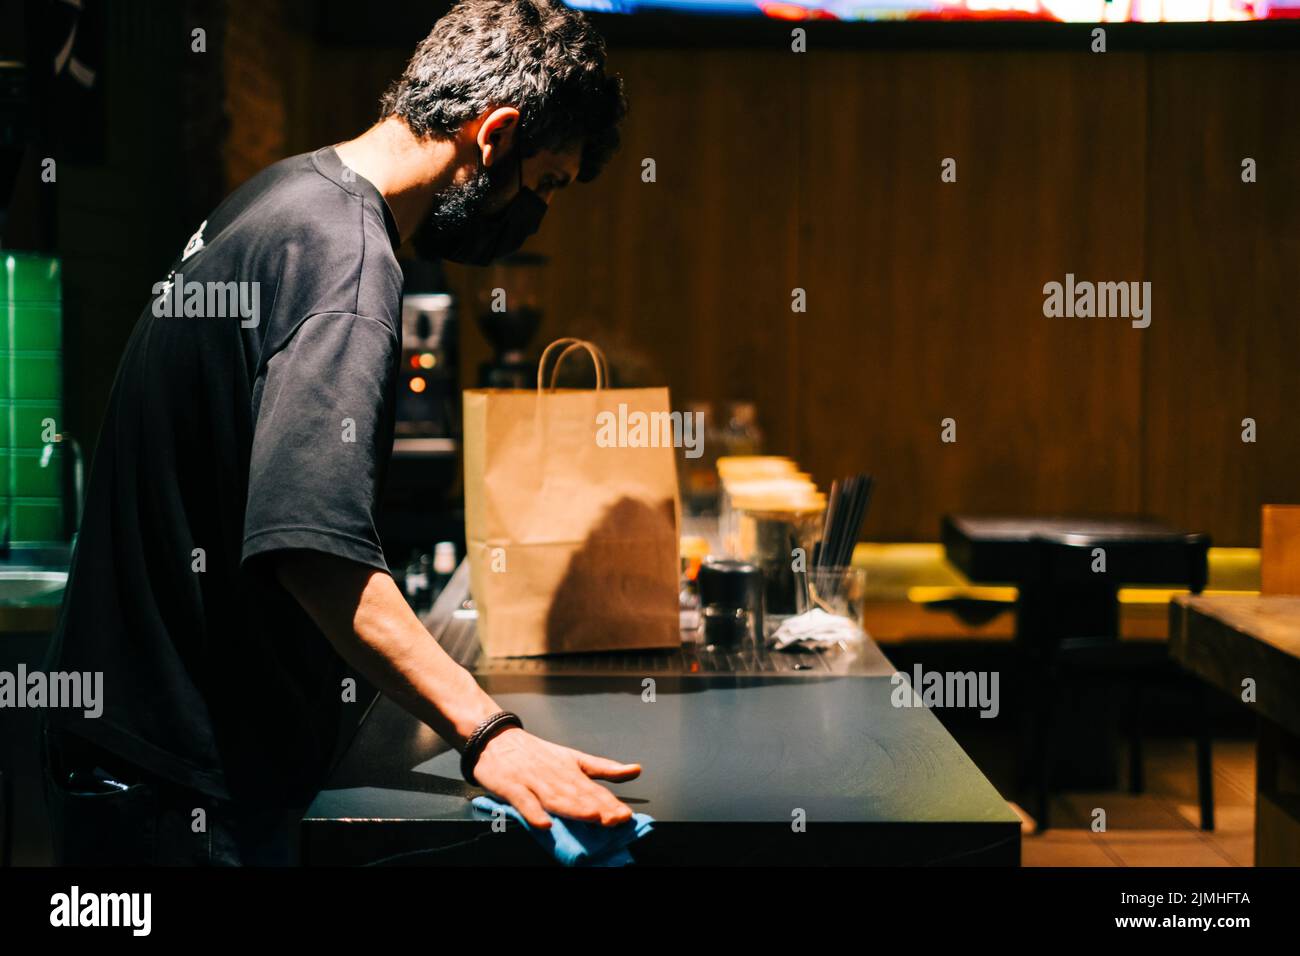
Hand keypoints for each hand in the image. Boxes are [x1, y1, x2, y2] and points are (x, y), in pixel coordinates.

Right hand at [471, 727, 640, 828]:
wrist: (495, 737)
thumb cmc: (535, 753)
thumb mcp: (573, 757)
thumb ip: (603, 767)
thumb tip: (636, 770)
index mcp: (570, 769)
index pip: (593, 788)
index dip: (610, 802)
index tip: (626, 815)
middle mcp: (554, 775)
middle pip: (578, 794)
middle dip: (599, 807)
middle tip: (616, 819)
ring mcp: (533, 781)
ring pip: (555, 797)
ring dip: (574, 808)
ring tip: (592, 818)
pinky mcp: (511, 787)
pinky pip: (523, 802)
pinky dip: (534, 813)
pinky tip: (544, 824)